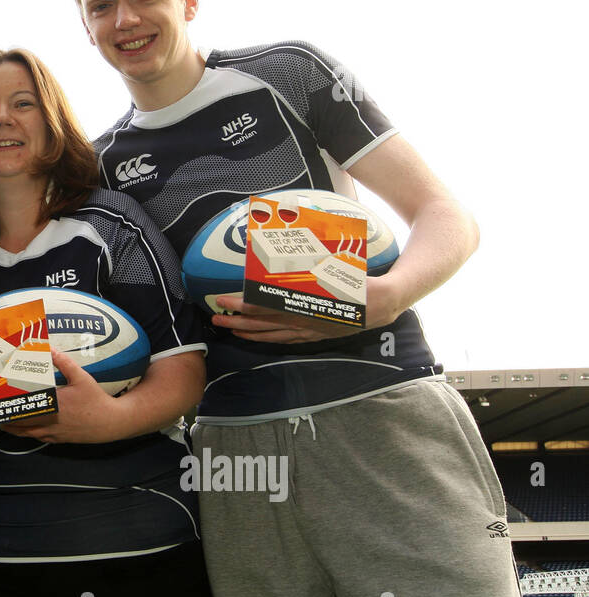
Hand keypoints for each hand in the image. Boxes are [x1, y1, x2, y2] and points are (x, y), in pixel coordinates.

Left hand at [0, 350, 121, 443]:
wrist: (110, 423)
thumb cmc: (95, 399)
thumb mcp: (81, 377)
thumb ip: (63, 362)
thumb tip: (49, 347)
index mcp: (52, 406)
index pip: (23, 407)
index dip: (7, 406)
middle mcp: (49, 422)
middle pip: (19, 423)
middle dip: (4, 418)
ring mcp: (52, 433)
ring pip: (25, 434)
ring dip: (12, 428)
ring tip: (1, 421)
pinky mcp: (57, 440)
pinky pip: (36, 438)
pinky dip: (26, 434)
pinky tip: (23, 428)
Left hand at [211, 278, 400, 342]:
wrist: (382, 303)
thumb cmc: (354, 280)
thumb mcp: (329, 267)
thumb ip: (303, 265)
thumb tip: (279, 256)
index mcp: (303, 304)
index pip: (265, 306)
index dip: (242, 304)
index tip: (223, 300)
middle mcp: (302, 321)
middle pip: (262, 323)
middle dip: (236, 321)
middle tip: (215, 317)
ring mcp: (308, 331)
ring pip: (271, 334)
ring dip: (247, 332)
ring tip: (228, 329)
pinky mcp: (314, 336)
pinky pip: (284, 340)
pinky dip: (266, 339)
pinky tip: (255, 338)